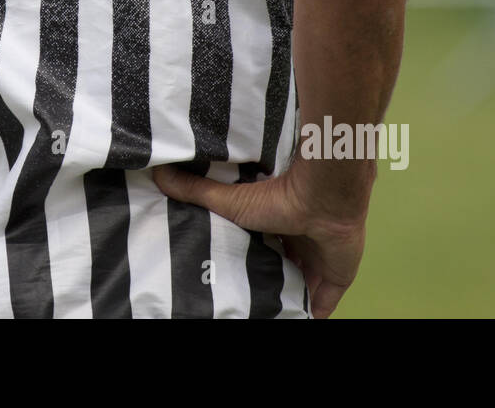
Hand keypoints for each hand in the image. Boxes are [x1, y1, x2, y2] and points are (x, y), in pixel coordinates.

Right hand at [152, 157, 373, 317]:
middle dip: (268, 281)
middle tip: (246, 297)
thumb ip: (197, 190)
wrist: (323, 199)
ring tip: (262, 312)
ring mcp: (320, 261)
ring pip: (301, 287)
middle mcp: (300, 241)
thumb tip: (158, 173)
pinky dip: (308, 314)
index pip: (264, 247)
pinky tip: (292, 321)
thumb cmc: (278, 197)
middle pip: (282, 268)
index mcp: (278, 223)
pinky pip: (323, 305)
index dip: (250, 261)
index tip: (232, 273)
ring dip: (286, 298)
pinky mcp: (337, 278)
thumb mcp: (229, 200)